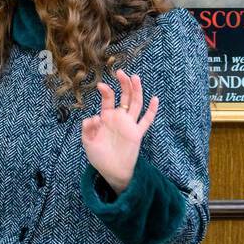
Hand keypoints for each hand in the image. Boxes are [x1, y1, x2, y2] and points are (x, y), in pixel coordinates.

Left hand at [81, 69, 157, 193]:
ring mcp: (129, 125)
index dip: (106, 91)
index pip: (108, 100)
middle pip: (124, 97)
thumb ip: (88, 129)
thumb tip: (95, 117)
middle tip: (121, 72)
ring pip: (136, 104)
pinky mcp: (137, 133)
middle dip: (123, 84)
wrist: (111, 171)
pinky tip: (155, 99)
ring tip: (135, 78)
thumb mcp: (88, 142)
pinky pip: (146, 120)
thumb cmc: (99, 156)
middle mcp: (119, 119)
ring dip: (136, 91)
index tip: (101, 85)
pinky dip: (152, 110)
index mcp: (106, 118)